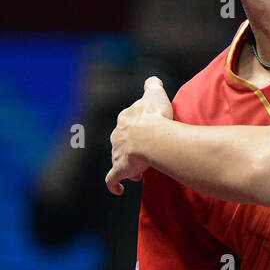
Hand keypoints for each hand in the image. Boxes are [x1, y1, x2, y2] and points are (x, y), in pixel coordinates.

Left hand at [106, 76, 172, 195]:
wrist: (153, 138)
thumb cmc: (156, 117)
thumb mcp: (156, 95)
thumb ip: (153, 85)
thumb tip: (153, 79)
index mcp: (125, 119)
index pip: (128, 122)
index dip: (137, 127)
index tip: (147, 132)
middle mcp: (117, 135)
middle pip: (122, 141)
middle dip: (131, 147)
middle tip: (145, 152)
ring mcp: (117, 153)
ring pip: (119, 159)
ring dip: (128, 164)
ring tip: (140, 171)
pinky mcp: (119, 169)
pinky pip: (112, 180)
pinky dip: (114, 185)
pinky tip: (119, 190)